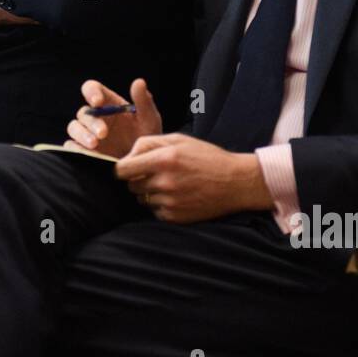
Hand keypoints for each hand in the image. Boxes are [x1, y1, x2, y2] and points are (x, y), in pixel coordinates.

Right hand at [66, 78, 160, 158]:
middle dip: (92, 122)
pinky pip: (72, 148)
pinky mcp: (83, 151)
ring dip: (82, 135)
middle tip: (103, 133)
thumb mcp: (149, 118)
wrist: (144, 164)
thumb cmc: (147, 136)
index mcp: (108, 103)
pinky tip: (89, 156)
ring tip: (94, 144)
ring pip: (74, 128)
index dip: (91, 92)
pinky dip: (77, 150)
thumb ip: (143, 101)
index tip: (97, 102)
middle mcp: (95, 117)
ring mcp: (87, 134)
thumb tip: (139, 82)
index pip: (92, 89)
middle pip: (83, 112)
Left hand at [114, 132, 269, 223]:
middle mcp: (163, 182)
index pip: (122, 170)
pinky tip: (178, 196)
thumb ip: (149, 143)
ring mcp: (169, 201)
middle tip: (155, 174)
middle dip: (138, 179)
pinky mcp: (175, 217)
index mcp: (163, 159)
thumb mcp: (179, 140)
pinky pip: (154, 211)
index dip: (122, 168)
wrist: (235, 182)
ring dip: (149, 192)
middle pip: (131, 185)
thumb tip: (128, 155)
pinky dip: (161, 205)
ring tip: (170, 184)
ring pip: (141, 199)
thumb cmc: (207, 157)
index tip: (128, 168)